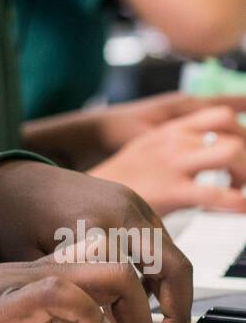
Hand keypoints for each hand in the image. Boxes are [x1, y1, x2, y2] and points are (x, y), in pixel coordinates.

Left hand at [0, 158, 191, 322]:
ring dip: (172, 290)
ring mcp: (130, 202)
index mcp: (90, 226)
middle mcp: (119, 210)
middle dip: (177, 308)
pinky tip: (141, 295)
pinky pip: (160, 240)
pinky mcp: (133, 201)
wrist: (14, 179)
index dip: (136, 320)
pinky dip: (159, 269)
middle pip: (172, 265)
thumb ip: (66, 293)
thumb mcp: (30, 265)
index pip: (132, 281)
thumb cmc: (14, 218)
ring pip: (172, 253)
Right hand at [0, 254, 152, 322]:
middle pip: (121, 267)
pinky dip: (90, 316)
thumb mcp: (20, 322)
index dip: (134, 308)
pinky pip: (63, 293)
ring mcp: (30, 282)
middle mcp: (45, 271)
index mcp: (48, 274)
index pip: (110, 272)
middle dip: (141, 316)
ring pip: (106, 278)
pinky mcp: (11, 301)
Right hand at [91, 104, 245, 214]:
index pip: (221, 114)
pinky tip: (242, 208)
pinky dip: (239, 202)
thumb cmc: (123, 180)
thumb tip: (209, 152)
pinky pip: (218, 194)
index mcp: (171, 128)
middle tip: (243, 176)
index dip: (243, 131)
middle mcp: (174, 139)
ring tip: (241, 189)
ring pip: (231, 151)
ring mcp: (173, 162)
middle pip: (232, 129)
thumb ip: (180, 145)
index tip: (245, 151)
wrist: (91, 196)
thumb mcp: (150, 148)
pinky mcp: (171, 190)